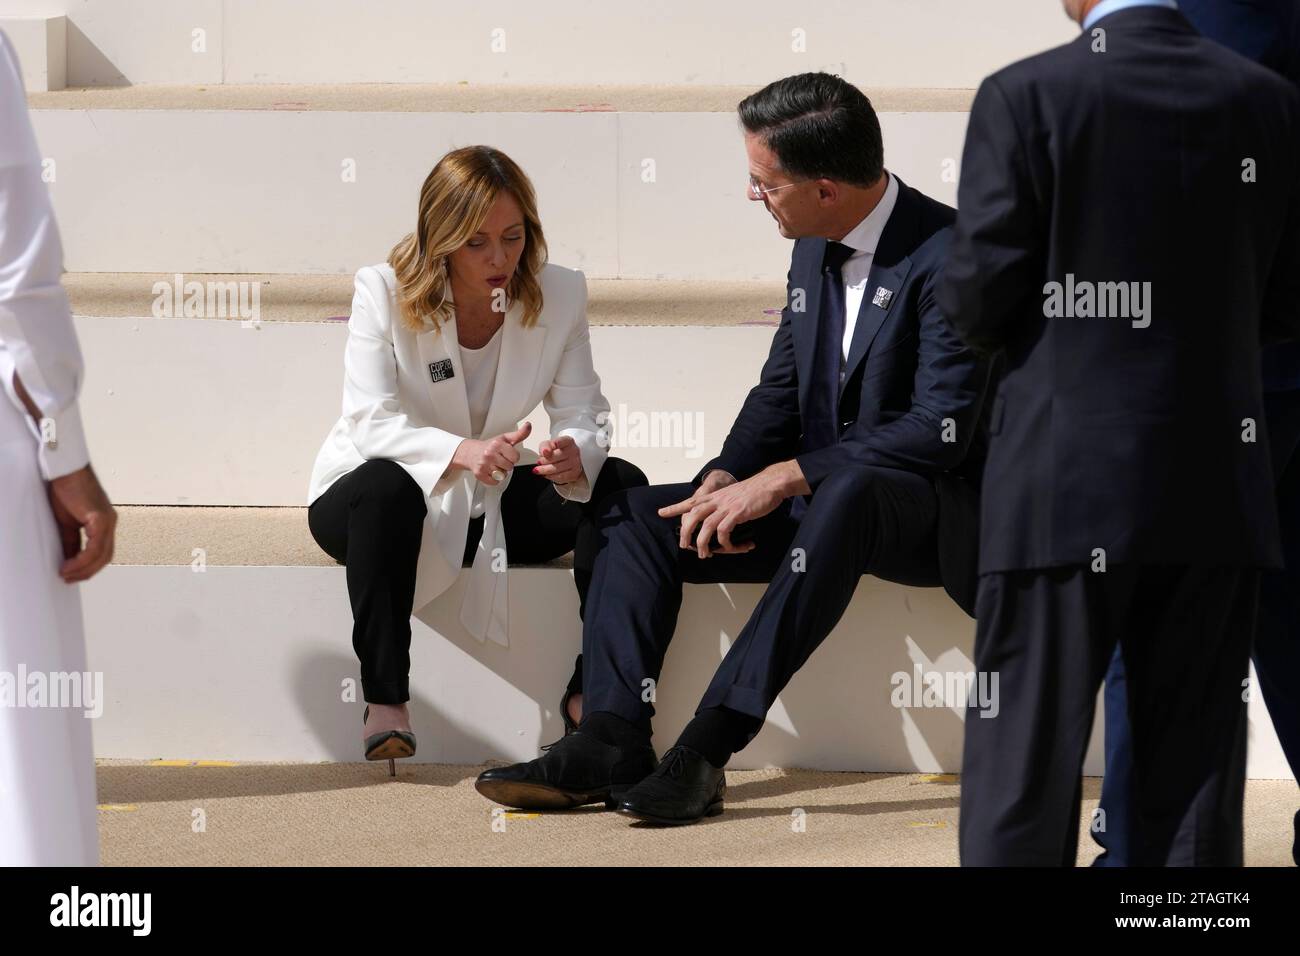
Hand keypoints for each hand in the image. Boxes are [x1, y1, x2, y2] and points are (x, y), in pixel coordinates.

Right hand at [47, 464, 116, 582]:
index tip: (72, 575)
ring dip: (84, 569)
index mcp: (104, 523)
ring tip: (67, 574)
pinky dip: (83, 559)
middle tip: (69, 579)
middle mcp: (110, 523)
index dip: (89, 567)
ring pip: (102, 554)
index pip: (102, 553)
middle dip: (87, 572)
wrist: (66, 470)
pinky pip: (96, 546)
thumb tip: (69, 559)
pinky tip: (70, 564)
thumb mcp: (67, 522)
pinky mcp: (101, 519)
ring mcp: (108, 521)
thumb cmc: (67, 489)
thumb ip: (72, 541)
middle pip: (105, 557)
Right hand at [453, 422, 530, 484]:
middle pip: (509, 467)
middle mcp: (489, 454)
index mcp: (497, 444)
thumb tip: (528, 425)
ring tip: (494, 464)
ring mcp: (484, 465)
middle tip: (499, 459)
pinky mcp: (479, 474)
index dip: (513, 456)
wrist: (471, 453)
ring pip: (502, 475)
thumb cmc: (490, 446)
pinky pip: (495, 482)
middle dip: (506, 464)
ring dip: (500, 472)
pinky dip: (494, 479)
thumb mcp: (505, 438)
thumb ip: (519, 434)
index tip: (506, 453)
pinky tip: (489, 471)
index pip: (516, 457)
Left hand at [533, 435, 582, 483]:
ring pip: (556, 468)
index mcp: (568, 441)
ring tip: (539, 469)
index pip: (563, 441)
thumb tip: (545, 451)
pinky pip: (560, 476)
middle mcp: (574, 451)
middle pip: (556, 456)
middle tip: (539, 462)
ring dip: (544, 469)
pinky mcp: (574, 473)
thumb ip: (545, 446)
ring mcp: (575, 462)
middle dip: (544, 460)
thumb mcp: (548, 445)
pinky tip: (546, 474)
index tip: (547, 449)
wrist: (567, 464)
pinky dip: (550, 476)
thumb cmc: (557, 452)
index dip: (555, 444)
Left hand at [657, 469, 782, 557]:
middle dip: (685, 532)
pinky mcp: (738, 513)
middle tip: (684, 545)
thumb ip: (722, 503)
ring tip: (704, 554)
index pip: (690, 501)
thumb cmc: (753, 491)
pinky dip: (724, 542)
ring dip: (702, 543)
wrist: (770, 484)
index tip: (661, 512)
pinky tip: (728, 547)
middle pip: (693, 515)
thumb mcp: (732, 494)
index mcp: (715, 496)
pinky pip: (724, 531)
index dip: (675, 507)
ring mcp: (727, 507)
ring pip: (706, 526)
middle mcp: (717, 500)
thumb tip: (716, 516)